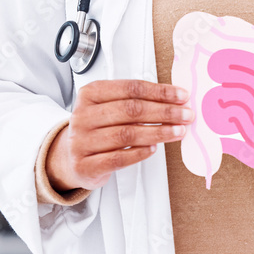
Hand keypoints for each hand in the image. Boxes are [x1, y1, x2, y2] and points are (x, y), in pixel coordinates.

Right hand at [45, 79, 194, 192]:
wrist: (67, 157)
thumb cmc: (96, 128)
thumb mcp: (108, 106)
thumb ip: (135, 100)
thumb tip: (174, 99)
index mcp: (91, 93)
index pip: (131, 88)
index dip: (160, 92)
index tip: (181, 96)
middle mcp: (83, 115)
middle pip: (131, 110)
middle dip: (164, 112)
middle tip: (186, 115)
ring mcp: (81, 142)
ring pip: (127, 134)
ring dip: (158, 132)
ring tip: (178, 132)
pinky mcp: (85, 165)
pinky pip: (119, 158)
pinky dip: (140, 152)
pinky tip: (155, 148)